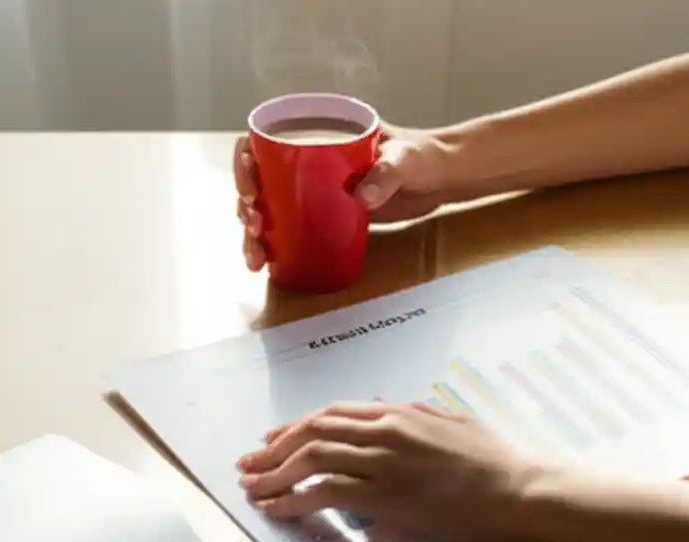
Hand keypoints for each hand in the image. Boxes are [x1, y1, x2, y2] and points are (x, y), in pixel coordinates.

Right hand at [233, 127, 452, 271]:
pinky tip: (265, 263)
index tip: (249, 187)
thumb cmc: (423, 156)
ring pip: (269, 206)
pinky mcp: (326, 213)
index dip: (245, 162)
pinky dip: (275, 244)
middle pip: (259, 178)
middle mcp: (306, 158)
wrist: (443, 178)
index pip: (263, 140)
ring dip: (254, 231)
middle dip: (246, 204)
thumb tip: (361, 199)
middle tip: (255, 225)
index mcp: (318, 132)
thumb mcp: (404, 158)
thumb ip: (385, 173)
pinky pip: (292, 226)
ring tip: (256, 256)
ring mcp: (314, 188)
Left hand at [236, 402, 539, 541]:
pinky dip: (294, 500)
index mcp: (399, 413)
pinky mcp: (387, 496)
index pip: (332, 413)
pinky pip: (326, 493)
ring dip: (275, 474)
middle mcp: (386, 430)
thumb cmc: (494, 460)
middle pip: (313, 431)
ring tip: (253, 489)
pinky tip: (278, 509)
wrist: (518, 489)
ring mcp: (385, 462)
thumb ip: (415, 414)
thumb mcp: (451, 421)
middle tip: (249, 465)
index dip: (295, 426)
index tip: (272, 440)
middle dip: (274, 449)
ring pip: (312, 458)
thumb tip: (385, 411)